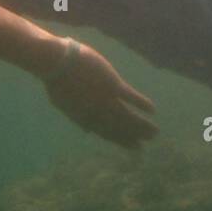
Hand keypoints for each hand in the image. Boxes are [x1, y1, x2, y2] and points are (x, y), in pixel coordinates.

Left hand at [43, 41, 157, 147]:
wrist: (57, 63)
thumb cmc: (56, 81)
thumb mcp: (64, 105)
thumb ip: (78, 118)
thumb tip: (86, 130)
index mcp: (86, 118)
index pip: (107, 134)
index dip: (122, 141)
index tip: (134, 147)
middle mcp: (98, 113)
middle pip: (120, 127)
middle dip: (135, 135)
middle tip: (148, 141)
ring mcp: (106, 99)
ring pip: (128, 116)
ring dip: (142, 125)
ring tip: (154, 132)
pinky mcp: (112, 85)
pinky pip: (131, 97)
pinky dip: (142, 104)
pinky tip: (152, 110)